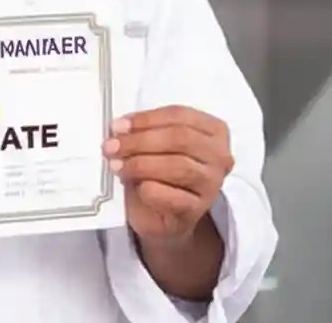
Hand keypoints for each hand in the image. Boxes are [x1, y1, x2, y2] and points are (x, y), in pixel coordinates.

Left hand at [103, 105, 233, 245]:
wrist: (164, 216)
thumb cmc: (160, 173)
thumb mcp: (154, 145)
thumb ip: (144, 132)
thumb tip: (120, 128)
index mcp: (213, 130)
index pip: (180, 115)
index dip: (146, 119)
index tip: (118, 126)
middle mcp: (219, 155)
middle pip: (180, 138)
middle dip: (140, 141)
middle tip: (111, 147)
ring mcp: (212, 184)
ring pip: (179, 166)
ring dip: (141, 164)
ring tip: (117, 166)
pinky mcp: (198, 210)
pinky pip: (175, 197)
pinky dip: (151, 190)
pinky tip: (137, 188)